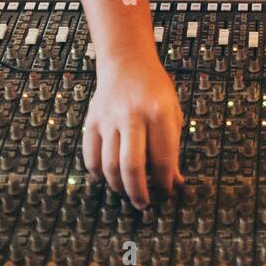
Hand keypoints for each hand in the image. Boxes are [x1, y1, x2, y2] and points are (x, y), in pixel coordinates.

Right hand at [82, 53, 184, 208]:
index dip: (165, 181)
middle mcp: (132, 115)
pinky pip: (91, 157)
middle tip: (144, 204)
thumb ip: (172, 147)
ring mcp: (109, 118)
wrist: (127, 61)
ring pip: (109, 165)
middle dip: (139, 193)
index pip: (163, 158)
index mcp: (158, 113)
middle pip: (132, 166)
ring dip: (119, 186)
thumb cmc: (155, 90)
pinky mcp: (92, 121)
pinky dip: (99, 174)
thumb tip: (174, 182)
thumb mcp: (173, 112)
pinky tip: (109, 177)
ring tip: (127, 191)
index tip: (167, 190)